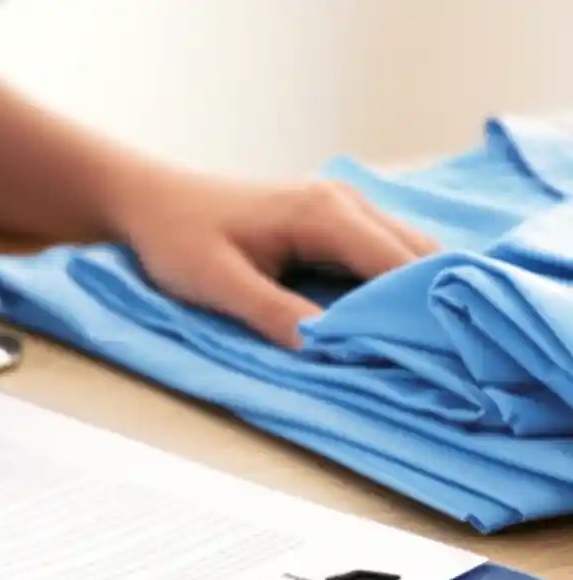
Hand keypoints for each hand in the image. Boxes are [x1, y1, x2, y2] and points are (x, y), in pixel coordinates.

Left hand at [117, 170, 438, 348]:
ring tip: (422, 348)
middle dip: (432, 304)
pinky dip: (394, 286)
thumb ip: (273, 314)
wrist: (150, 202)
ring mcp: (342, 207)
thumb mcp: (217, 283)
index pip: (400, 264)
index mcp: (324, 213)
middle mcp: (346, 201)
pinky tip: (389, 325)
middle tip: (444, 362)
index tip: (444, 358)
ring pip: (407, 252)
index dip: (423, 310)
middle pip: (419, 255)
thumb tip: (328, 349)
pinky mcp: (332, 222)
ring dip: (416, 295)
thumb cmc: (175, 238)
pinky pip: (382, 253)